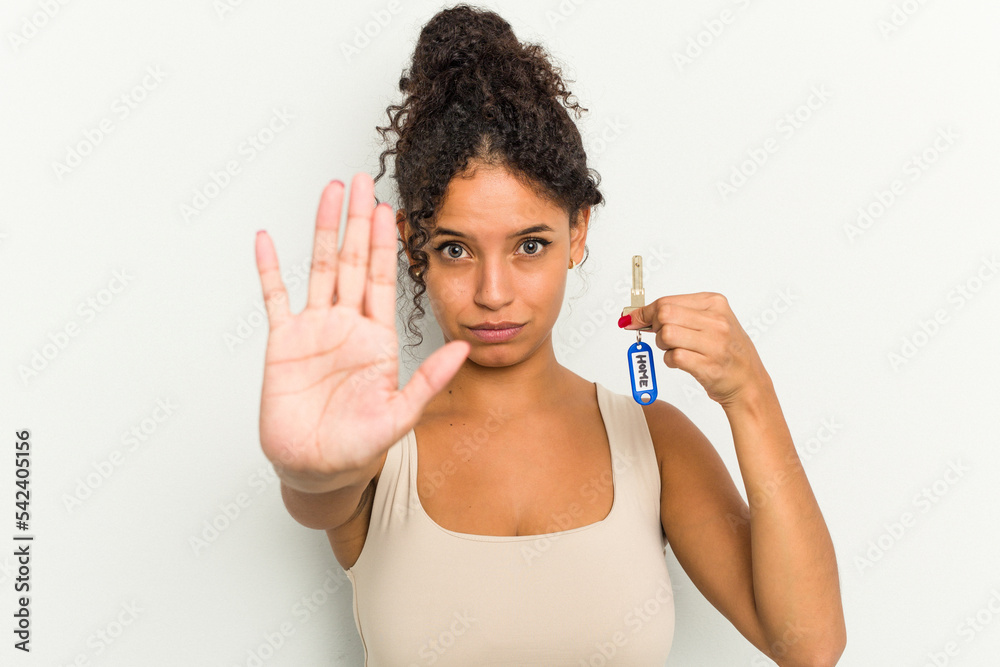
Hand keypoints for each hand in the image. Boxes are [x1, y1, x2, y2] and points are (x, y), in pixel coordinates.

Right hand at [254, 173, 469, 492]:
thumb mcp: (400, 414)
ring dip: (324, 231)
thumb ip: (429, 380)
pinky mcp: (283, 345)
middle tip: (362, 180)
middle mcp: (347, 326)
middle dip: (358, 221)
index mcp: (377, 338)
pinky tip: (267, 240)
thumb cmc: (359, 448)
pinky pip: (274, 299)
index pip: (383, 279)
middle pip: (353, 262)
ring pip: (319, 269)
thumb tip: (464, 349)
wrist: (317, 470)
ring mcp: (314, 332)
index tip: (390, 209)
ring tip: (329, 194)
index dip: (386, 243)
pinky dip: (269, 269)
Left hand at [620, 292, 769, 407]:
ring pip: (666, 335)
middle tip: (661, 337)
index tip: (632, 318)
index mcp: (715, 303)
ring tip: (677, 350)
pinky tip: (683, 362)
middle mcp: (716, 321)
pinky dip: (671, 361)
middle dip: (654, 327)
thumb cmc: (725, 351)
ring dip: (664, 346)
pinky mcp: (708, 366)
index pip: (667, 301)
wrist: (748, 383)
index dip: (644, 312)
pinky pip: (673, 357)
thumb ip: (678, 314)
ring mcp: (714, 344)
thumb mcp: (710, 322)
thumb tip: (636, 315)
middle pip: (664, 315)